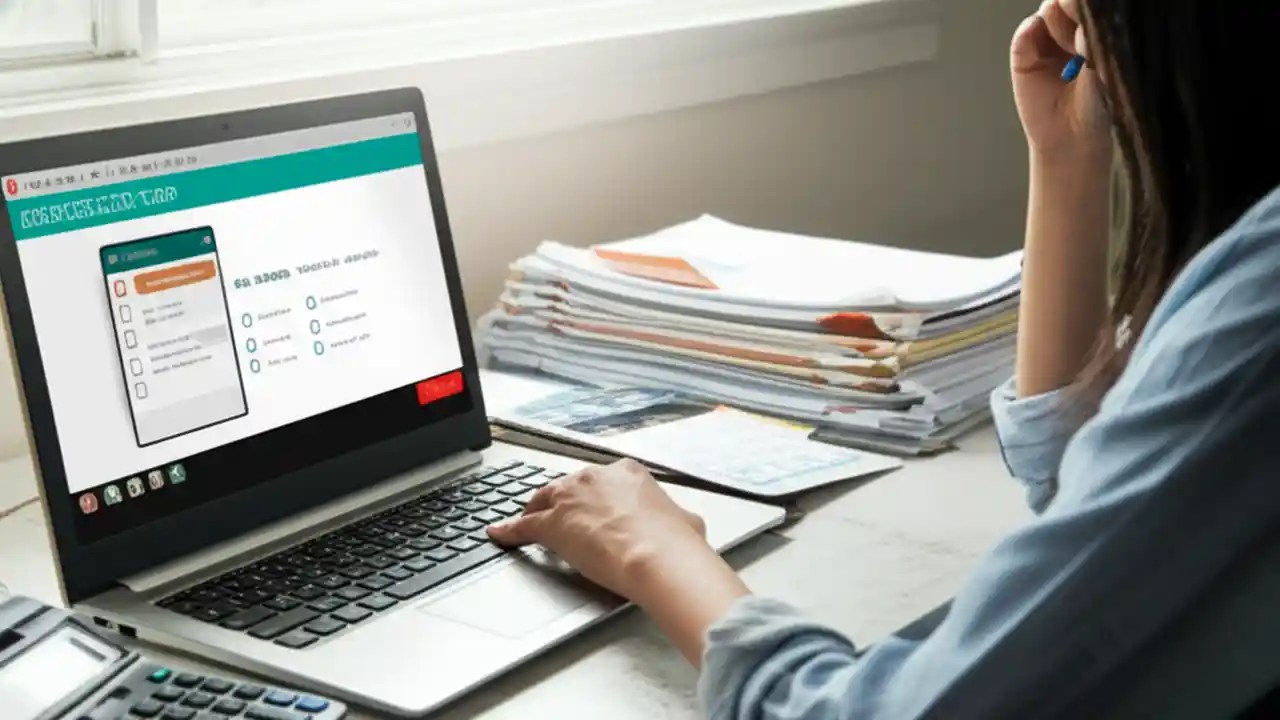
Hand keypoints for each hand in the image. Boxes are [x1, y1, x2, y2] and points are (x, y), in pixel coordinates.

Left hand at [488, 459, 751, 665]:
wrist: (657, 555)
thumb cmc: (675, 542)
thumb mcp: (686, 522)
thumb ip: (678, 519)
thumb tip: (687, 525)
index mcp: (628, 473)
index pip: (601, 481)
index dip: (594, 496)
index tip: (593, 506)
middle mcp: (595, 477)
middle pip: (568, 487)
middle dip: (563, 502)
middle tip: (561, 517)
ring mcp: (570, 498)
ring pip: (542, 501)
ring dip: (534, 511)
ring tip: (528, 521)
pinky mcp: (551, 524)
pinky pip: (523, 525)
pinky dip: (509, 530)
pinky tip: (500, 534)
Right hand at [1011, 0, 1111, 162]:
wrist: (1073, 138)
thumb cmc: (1100, 105)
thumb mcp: (1104, 66)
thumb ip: (1092, 36)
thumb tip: (1078, 5)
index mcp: (1099, 31)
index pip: (1095, 6)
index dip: (1092, 4)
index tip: (1094, 5)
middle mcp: (1075, 30)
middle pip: (1070, 1)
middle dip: (1075, 5)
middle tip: (1081, 18)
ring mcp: (1049, 40)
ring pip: (1050, 8)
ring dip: (1059, 22)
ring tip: (1072, 47)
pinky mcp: (1025, 53)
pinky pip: (1026, 29)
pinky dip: (1032, 30)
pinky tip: (1043, 47)